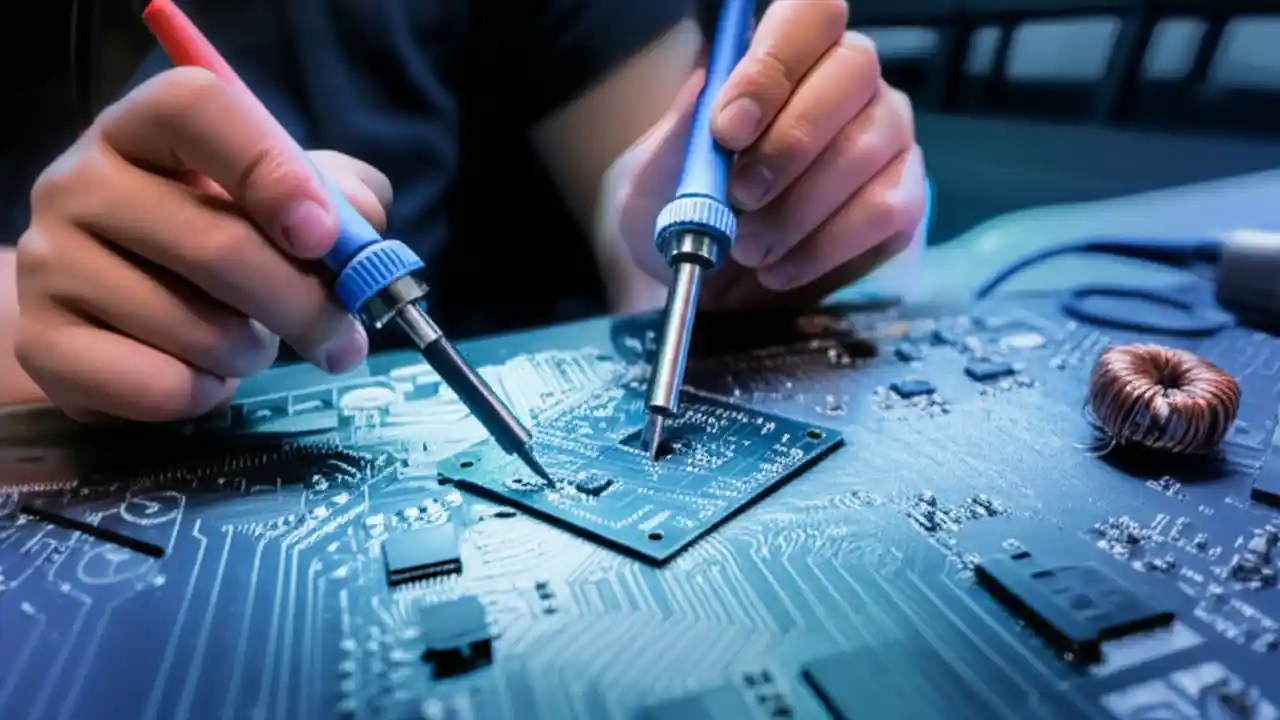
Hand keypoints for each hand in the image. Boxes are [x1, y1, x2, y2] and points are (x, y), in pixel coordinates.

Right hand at [14, 67, 390, 421]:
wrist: (111, 313)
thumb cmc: (212, 240)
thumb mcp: (282, 200)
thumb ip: (339, 199)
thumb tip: (362, 225)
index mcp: (143, 127)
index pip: (197, 108)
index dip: (271, 168)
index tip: (324, 235)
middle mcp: (79, 181)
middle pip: (216, 242)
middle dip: (305, 304)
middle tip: (342, 337)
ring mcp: (52, 262)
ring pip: (198, 328)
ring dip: (254, 351)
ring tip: (249, 342)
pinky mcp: (44, 343)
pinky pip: (161, 386)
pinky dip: (208, 394)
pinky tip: (203, 375)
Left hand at [607, 0, 926, 307]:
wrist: (702, 273)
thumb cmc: (679, 205)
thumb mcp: (656, 173)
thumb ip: (681, 131)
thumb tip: (709, 86)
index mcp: (788, 50)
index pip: (810, 13)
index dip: (773, 65)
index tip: (727, 129)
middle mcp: (848, 78)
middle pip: (852, 70)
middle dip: (788, 143)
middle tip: (740, 196)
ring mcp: (886, 133)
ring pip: (865, 147)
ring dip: (797, 208)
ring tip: (748, 246)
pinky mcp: (904, 197)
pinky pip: (884, 211)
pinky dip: (822, 248)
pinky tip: (778, 268)